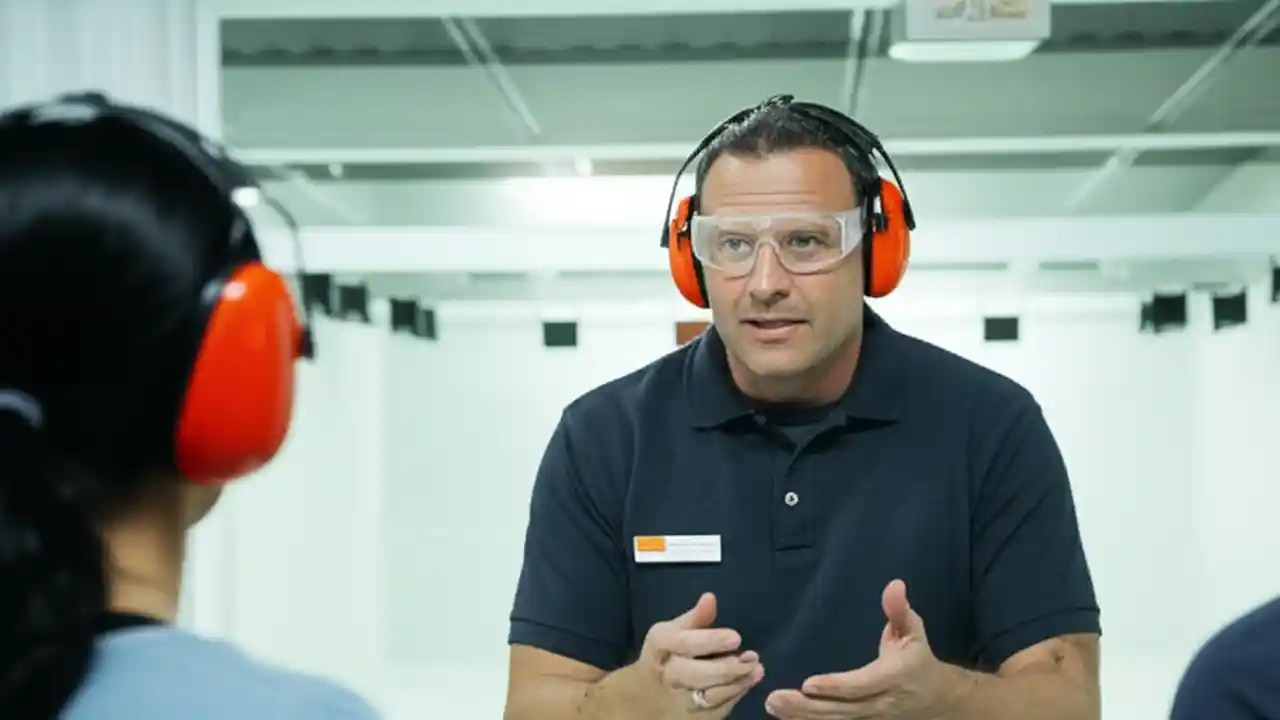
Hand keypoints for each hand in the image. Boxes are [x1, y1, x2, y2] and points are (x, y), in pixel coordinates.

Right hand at [638, 592, 765, 716]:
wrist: (648, 694)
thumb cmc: (667, 654)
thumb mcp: (674, 631)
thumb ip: (695, 618)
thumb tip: (710, 598)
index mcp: (661, 645)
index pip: (684, 643)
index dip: (710, 641)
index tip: (736, 638)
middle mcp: (667, 675)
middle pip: (694, 674)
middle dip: (725, 668)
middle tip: (751, 659)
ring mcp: (678, 700)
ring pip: (707, 696)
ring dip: (735, 684)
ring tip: (756, 670)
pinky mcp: (693, 717)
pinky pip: (716, 709)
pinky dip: (734, 695)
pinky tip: (748, 682)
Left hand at [764, 580, 952, 719]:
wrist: (937, 699)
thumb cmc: (917, 658)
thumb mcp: (913, 631)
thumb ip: (900, 611)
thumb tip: (894, 585)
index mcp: (893, 677)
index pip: (862, 685)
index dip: (836, 687)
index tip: (808, 684)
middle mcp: (881, 703)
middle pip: (843, 709)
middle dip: (809, 707)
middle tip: (776, 698)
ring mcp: (871, 718)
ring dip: (803, 717)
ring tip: (773, 706)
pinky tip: (785, 716)